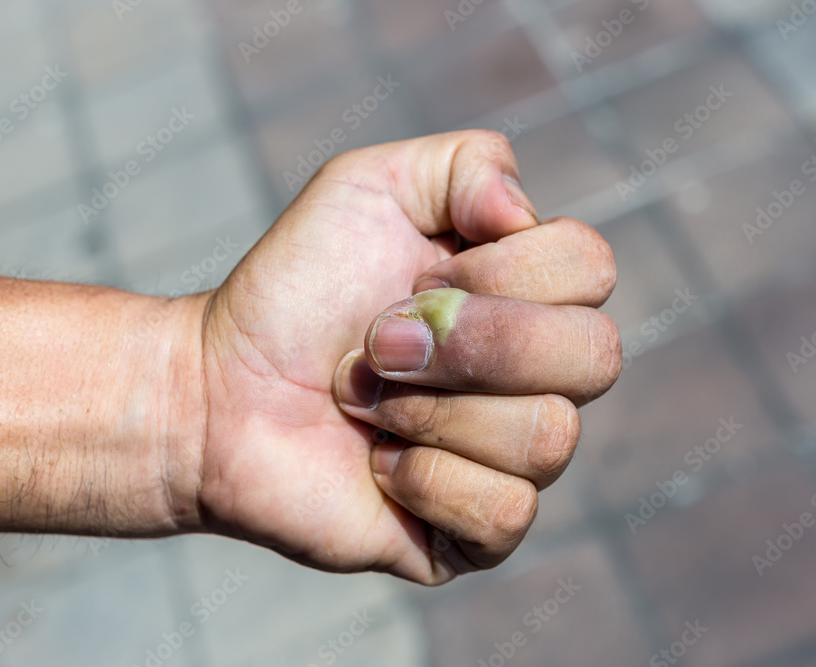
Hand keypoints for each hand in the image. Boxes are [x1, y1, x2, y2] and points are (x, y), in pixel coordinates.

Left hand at [186, 131, 620, 584]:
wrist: (220, 389)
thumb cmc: (295, 289)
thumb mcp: (367, 187)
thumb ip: (466, 165)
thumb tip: (524, 214)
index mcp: (527, 294)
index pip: (591, 266)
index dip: (501, 271)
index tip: (413, 280)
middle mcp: (537, 376)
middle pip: (595, 356)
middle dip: (470, 344)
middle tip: (380, 343)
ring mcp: (512, 458)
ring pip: (549, 438)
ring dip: (430, 412)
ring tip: (365, 403)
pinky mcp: (477, 532)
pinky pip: (506, 514)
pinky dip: (423, 481)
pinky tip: (377, 466)